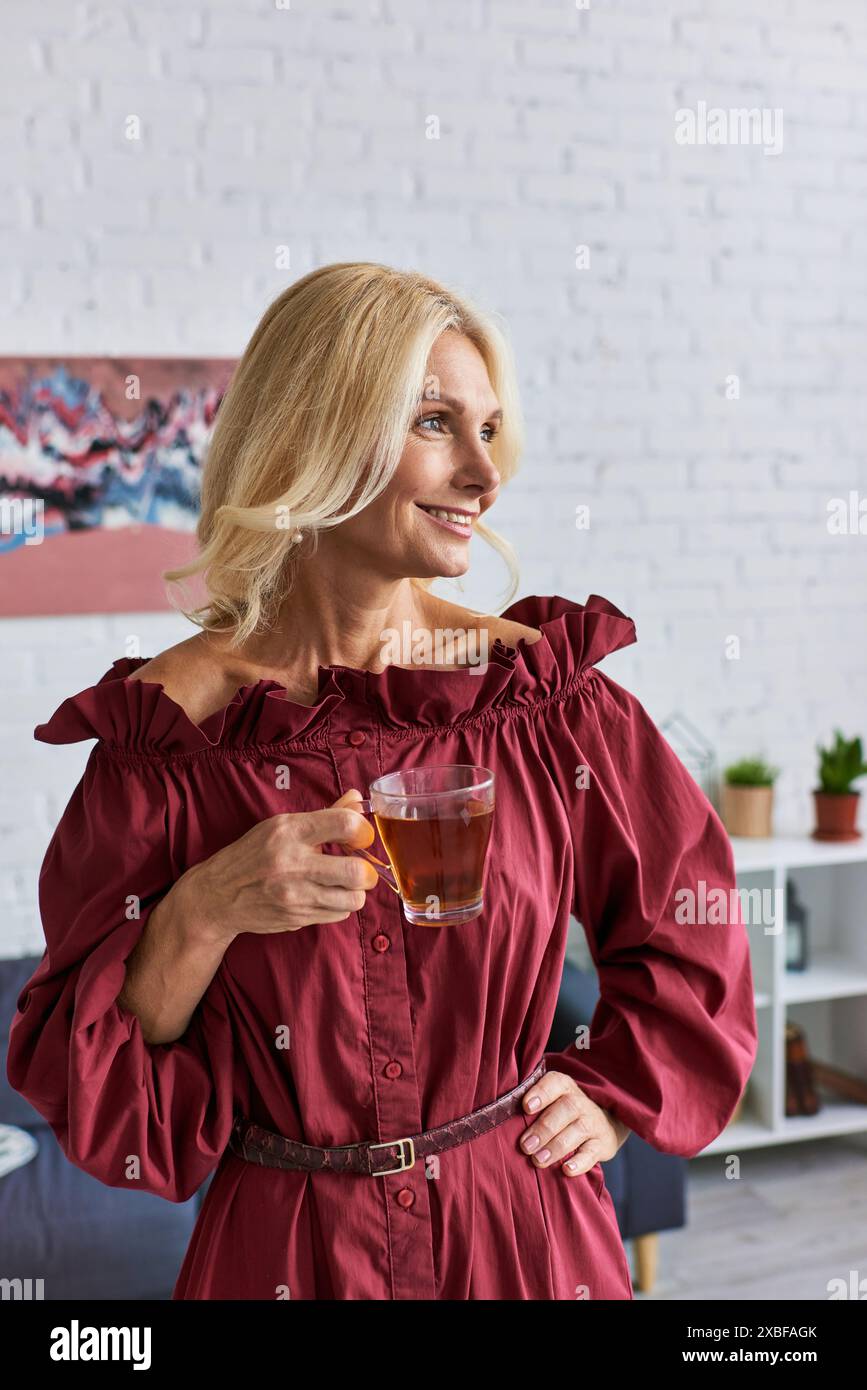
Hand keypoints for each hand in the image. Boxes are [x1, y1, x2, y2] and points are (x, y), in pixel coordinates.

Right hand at [181, 789, 378, 944]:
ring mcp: (296, 894)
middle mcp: (294, 863)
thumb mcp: (282, 826)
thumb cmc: (252, 855)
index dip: (363, 831)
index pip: (345, 824)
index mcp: (290, 831)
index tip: (360, 837)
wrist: (218, 894)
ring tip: (344, 884)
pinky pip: (338, 914)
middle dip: (367, 871)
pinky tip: (326, 895)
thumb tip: (358, 800)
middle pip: (357, 872)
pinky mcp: (297, 917)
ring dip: (356, 891)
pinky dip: (340, 906)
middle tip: (360, 868)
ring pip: (353, 899)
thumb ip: (325, 815)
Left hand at [519, 1070, 629, 1175]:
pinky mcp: (602, 1145)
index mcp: (564, 1087)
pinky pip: (592, 1153)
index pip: (555, 1083)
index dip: (541, 1093)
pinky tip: (566, 1170)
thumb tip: (499, 1118)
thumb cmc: (563, 1113)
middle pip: (565, 1109)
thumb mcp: (552, 1101)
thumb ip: (531, 1105)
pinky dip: (580, 1162)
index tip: (526, 1107)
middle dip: (543, 1128)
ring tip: (538, 1160)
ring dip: (556, 1147)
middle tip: (525, 1146)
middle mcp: (580, 1102)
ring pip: (577, 1131)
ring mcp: (593, 1123)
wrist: (604, 1124)